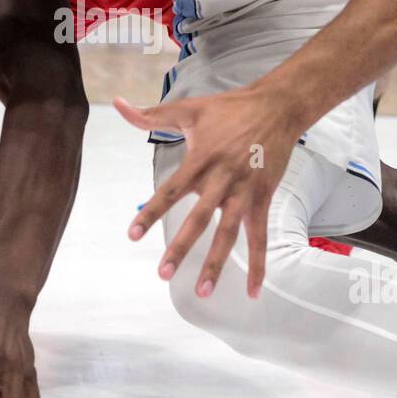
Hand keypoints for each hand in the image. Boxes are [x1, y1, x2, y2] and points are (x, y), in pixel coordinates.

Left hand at [116, 87, 298, 298]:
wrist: (277, 107)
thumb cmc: (229, 109)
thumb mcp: (189, 109)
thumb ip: (151, 115)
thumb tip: (119, 104)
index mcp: (200, 159)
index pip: (170, 190)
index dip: (151, 213)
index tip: (132, 235)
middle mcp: (222, 179)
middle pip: (199, 218)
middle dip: (181, 247)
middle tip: (162, 274)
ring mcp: (245, 192)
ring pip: (229, 233)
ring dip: (215, 263)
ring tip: (202, 292)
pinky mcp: (263, 199)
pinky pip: (260, 238)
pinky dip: (259, 266)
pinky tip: (252, 292)